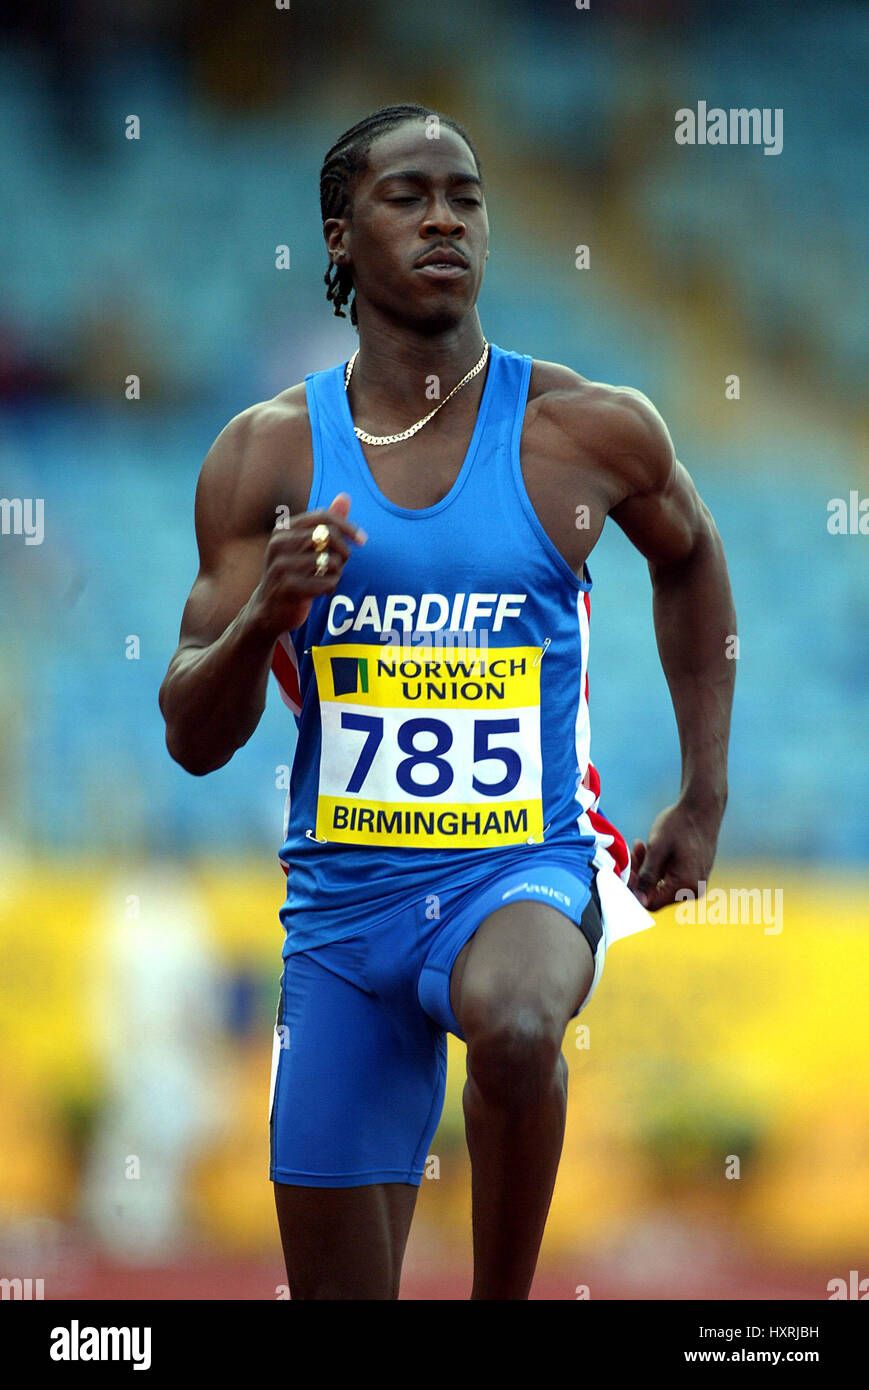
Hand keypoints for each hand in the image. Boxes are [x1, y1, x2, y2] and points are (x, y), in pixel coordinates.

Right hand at [250, 493, 365, 636]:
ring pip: (331, 561)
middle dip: (343, 552)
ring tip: (326, 579)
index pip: (323, 517)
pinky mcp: (289, 587)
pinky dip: (331, 587)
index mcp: (283, 529)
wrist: (269, 609)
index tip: (362, 540)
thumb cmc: (293, 573)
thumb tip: (345, 496)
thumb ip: (325, 522)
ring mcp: (282, 566)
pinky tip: (321, 592)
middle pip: (329, 535)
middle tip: (340, 565)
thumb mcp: (306, 546)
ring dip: (337, 572)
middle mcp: (279, 544)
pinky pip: (327, 582)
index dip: (347, 526)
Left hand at [628, 800, 721, 911]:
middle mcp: (694, 889)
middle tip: (632, 853)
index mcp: (686, 885)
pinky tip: (651, 849)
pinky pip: (672, 877)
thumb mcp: (657, 848)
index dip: (634, 890)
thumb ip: (647, 876)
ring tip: (640, 847)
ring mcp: (696, 882)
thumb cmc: (680, 824)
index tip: (626, 870)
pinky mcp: (696, 873)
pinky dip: (659, 866)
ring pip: (662, 885)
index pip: (652, 903)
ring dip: (648, 869)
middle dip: (640, 877)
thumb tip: (640, 900)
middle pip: (657, 894)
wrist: (702, 806)